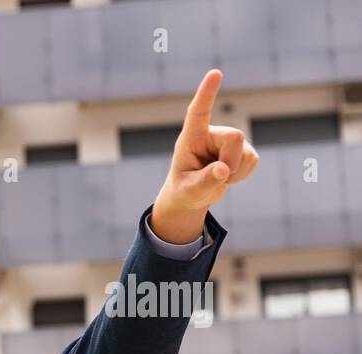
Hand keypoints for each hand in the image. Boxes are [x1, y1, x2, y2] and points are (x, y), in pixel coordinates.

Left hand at [151, 69, 259, 243]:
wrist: (193, 196)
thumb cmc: (184, 190)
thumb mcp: (188, 190)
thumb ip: (203, 181)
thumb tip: (224, 169)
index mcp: (191, 137)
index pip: (198, 112)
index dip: (207, 93)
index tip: (215, 73)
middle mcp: (211, 134)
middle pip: (235, 136)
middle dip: (231, 162)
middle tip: (217, 176)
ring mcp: (229, 140)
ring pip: (246, 152)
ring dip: (235, 172)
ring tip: (218, 177)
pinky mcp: (244, 149)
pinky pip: (253, 161)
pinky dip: (242, 174)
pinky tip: (229, 176)